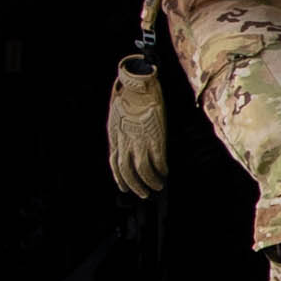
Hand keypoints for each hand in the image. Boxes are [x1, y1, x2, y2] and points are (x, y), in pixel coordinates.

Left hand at [105, 56, 170, 196]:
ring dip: (150, 182)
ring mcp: (139, 142)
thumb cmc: (128, 95)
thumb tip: (125, 138)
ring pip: (142, 171)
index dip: (120, 178)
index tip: (125, 186)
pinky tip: (165, 173)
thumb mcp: (117, 114)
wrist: (137, 86)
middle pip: (127, 172)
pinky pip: (157, 161)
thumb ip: (121, 129)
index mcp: (115, 137)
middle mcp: (124, 143)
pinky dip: (161, 170)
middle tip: (143, 194)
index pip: (115, 164)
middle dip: (135, 186)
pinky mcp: (154, 139)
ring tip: (157, 186)